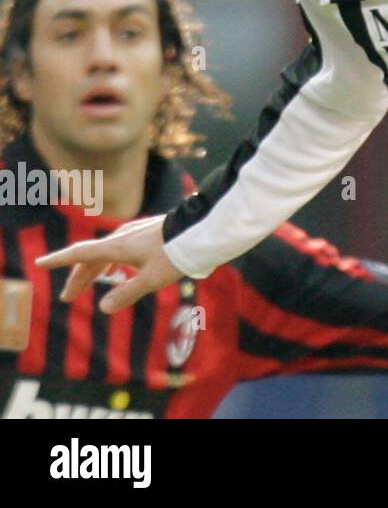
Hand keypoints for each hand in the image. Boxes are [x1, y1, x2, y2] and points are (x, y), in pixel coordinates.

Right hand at [35, 214, 181, 313]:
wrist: (200, 228)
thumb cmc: (176, 254)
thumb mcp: (152, 279)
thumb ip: (127, 293)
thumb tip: (103, 307)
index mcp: (117, 246)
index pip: (80, 254)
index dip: (59, 260)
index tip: (39, 263)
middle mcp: (122, 237)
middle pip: (92, 257)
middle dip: (78, 276)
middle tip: (68, 297)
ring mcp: (134, 233)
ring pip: (106, 252)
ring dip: (94, 269)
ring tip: (87, 284)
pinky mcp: (146, 232)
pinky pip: (119, 248)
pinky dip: (110, 260)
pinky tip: (114, 268)